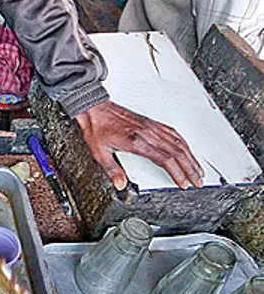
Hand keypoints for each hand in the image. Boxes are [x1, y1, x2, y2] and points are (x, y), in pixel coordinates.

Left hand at [75, 100, 203, 190]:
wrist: (95, 108)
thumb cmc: (97, 128)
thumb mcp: (99, 152)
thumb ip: (112, 170)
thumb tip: (120, 185)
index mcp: (137, 141)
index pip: (165, 159)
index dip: (178, 173)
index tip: (184, 184)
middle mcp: (148, 133)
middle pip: (177, 152)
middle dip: (190, 168)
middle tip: (198, 181)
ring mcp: (151, 127)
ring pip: (178, 142)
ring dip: (190, 157)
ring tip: (198, 170)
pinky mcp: (151, 123)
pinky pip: (173, 133)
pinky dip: (183, 143)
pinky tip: (187, 150)